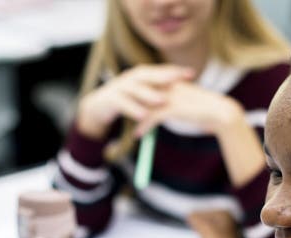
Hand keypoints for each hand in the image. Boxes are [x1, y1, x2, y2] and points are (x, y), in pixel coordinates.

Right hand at [76, 64, 194, 139]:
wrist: (98, 106)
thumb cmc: (126, 101)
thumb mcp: (142, 97)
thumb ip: (158, 95)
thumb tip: (182, 97)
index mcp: (140, 76)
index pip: (159, 70)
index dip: (174, 71)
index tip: (191, 73)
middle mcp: (130, 78)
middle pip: (148, 75)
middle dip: (163, 76)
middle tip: (179, 80)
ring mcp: (119, 87)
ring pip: (135, 88)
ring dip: (149, 94)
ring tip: (162, 100)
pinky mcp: (110, 99)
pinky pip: (122, 103)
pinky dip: (133, 109)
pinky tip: (143, 115)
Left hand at [135, 81, 242, 137]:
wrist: (220, 113)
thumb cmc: (208, 110)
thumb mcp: (190, 103)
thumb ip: (179, 102)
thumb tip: (171, 109)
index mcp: (174, 81)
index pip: (150, 84)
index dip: (139, 94)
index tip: (131, 103)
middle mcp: (170, 85)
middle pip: (143, 93)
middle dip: (132, 104)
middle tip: (124, 113)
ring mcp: (170, 96)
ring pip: (144, 106)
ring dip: (135, 118)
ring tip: (131, 128)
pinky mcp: (171, 108)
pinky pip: (150, 117)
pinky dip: (143, 126)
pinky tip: (138, 134)